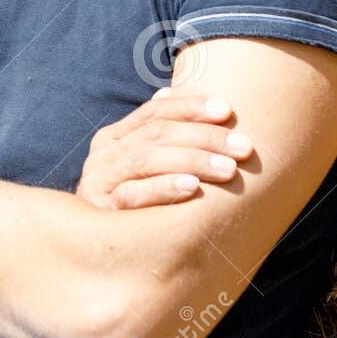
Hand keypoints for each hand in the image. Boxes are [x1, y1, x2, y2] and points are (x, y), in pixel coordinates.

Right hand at [76, 88, 253, 209]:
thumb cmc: (129, 202)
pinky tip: (193, 187)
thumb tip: (171, 90)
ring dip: (192, 160)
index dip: (191, 107)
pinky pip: (133, 195)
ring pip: (146, 160)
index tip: (228, 109)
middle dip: (204, 137)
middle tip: (243, 146)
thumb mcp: (139, 166)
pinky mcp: (103, 211)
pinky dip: (164, 187)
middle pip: (156, 134)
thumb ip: (154, 134)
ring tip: (229, 169)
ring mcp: (100, 182)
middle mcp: (103, 156)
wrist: (93, 248)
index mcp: (113, 138)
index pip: (154, 112)